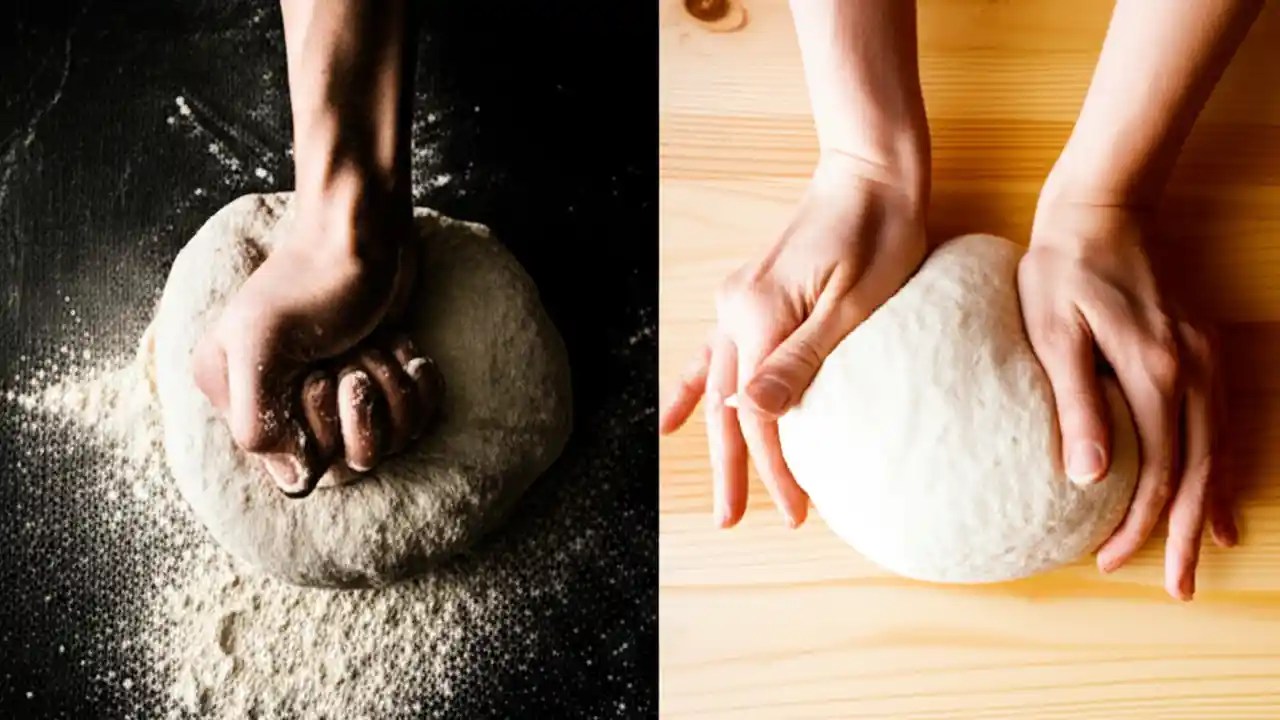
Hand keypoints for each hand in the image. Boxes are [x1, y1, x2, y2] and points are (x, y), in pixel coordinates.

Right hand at [192, 187, 442, 497]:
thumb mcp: (261, 343)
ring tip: (377, 347)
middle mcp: (286, 408)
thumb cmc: (312, 281)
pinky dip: (419, 385)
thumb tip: (296, 480)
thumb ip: (256, 422)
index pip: (295, 471)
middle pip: (347, 462)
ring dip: (394, 392)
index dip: (322, 431)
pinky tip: (408, 352)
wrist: (363, 233)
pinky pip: (413, 422)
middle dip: (362, 406)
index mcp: (240, 402)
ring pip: (385, 444)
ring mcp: (337, 399)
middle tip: (351, 353)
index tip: (322, 377)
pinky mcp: (379, 387)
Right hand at [659, 152, 926, 527]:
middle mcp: (735, 309)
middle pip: (729, 407)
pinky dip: (693, 387)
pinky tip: (677, 417)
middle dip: (734, 469)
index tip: (795, 511)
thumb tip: (751, 412)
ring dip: (715, 439)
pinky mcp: (748, 295)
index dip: (773, 467)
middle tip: (733, 521)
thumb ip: (800, 359)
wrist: (870, 173)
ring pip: (716, 386)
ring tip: (715, 489)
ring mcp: (735, 301)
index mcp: (760, 315)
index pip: (757, 412)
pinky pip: (711, 352)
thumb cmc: (879, 232)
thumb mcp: (852, 301)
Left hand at [1020, 199, 1235, 599]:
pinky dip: (1221, 466)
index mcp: (1153, 373)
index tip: (1108, 559)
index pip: (1155, 472)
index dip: (1137, 524)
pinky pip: (1220, 422)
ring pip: (1218, 451)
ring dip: (1211, 506)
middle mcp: (1191, 372)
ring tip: (1205, 554)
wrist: (1099, 211)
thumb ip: (1075, 404)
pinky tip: (1221, 495)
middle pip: (1199, 472)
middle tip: (1177, 588)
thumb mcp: (1054, 335)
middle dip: (1186, 534)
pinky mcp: (1200, 350)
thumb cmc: (1060, 271)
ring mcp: (1203, 360)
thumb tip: (1087, 478)